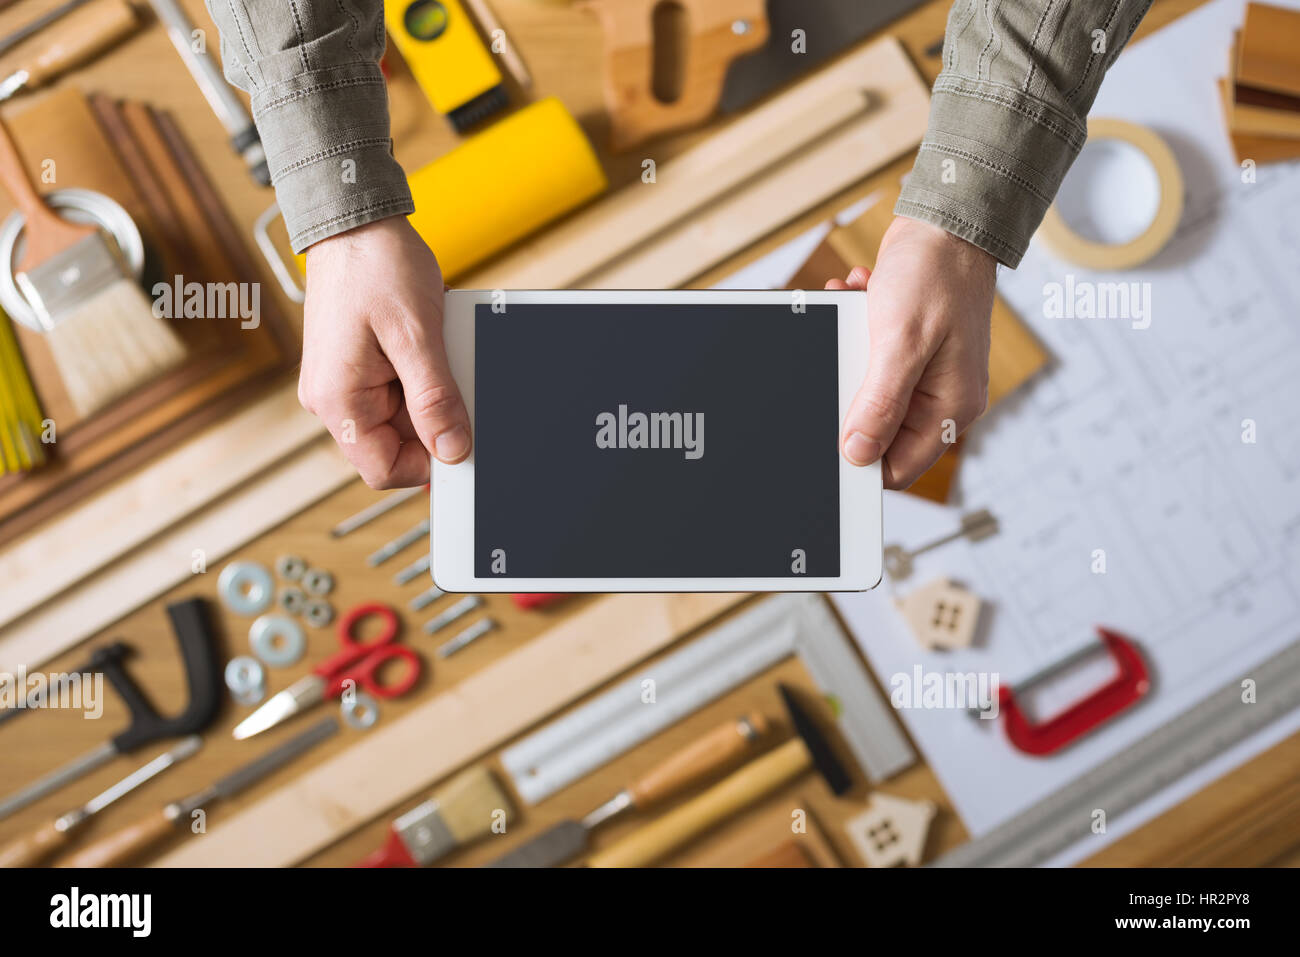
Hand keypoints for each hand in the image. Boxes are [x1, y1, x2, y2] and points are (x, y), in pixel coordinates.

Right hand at [298, 217, 470, 488]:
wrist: (355, 220)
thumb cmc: (376, 265)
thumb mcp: (417, 336)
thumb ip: (435, 399)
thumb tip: (453, 450)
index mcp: (338, 400)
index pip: (383, 469)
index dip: (427, 465)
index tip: (462, 444)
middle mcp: (333, 399)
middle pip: (395, 445)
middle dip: (433, 420)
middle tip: (454, 381)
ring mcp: (343, 383)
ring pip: (401, 419)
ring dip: (430, 394)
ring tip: (436, 350)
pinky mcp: (357, 367)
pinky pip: (398, 391)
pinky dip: (422, 375)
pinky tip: (427, 345)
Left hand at [827, 215, 995, 489]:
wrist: (944, 221)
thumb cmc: (936, 275)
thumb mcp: (902, 343)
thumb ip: (880, 403)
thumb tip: (856, 454)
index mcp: (951, 407)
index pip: (900, 467)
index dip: (862, 464)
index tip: (827, 448)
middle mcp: (940, 397)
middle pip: (879, 431)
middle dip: (848, 399)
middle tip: (837, 367)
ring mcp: (923, 373)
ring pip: (867, 393)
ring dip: (848, 357)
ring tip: (849, 318)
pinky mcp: (905, 349)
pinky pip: (867, 359)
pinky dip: (852, 333)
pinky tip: (854, 300)